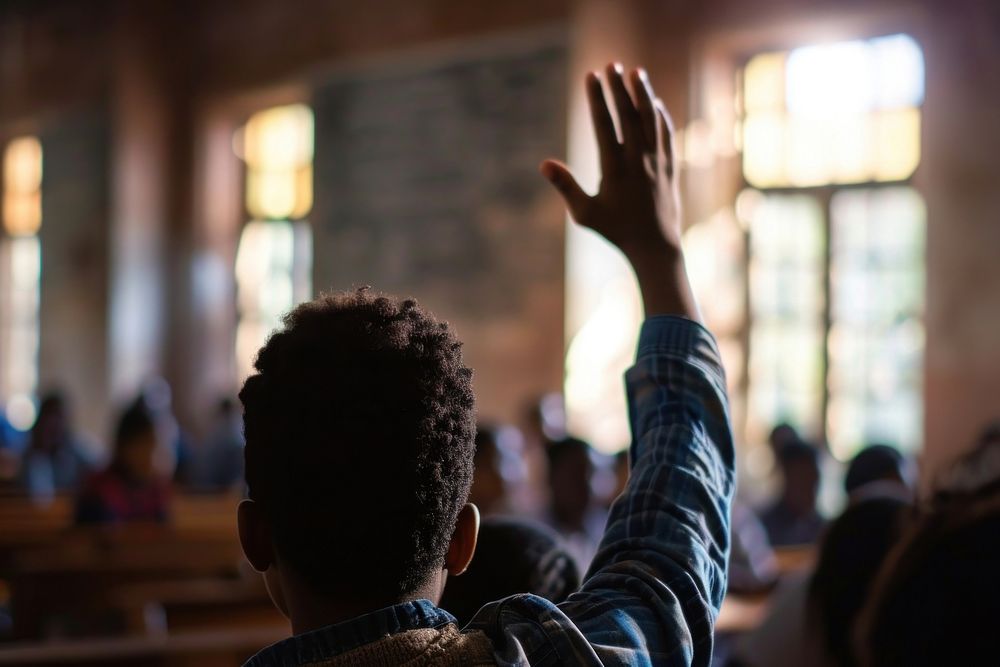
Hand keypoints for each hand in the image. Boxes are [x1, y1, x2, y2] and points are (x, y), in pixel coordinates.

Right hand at [540, 63, 680, 260]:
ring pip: (651, 120)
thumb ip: (566, 187)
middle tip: (610, 65)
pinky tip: (655, 104)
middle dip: (619, 88)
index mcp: (615, 169)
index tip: (590, 76)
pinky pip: (667, 135)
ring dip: (643, 94)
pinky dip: (661, 117)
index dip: (597, 99)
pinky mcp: (670, 168)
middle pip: (629, 115)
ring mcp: (657, 162)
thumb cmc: (616, 231)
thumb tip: (544, 164)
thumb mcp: (585, 214)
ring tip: (636, 72)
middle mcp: (638, 161)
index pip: (604, 125)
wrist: (655, 248)